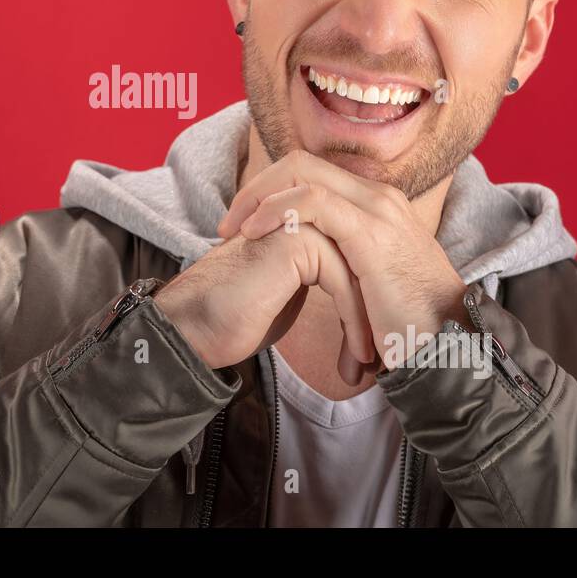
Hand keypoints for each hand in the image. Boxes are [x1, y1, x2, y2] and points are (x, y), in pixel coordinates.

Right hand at [153, 222, 379, 379]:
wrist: (197, 328)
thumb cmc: (238, 318)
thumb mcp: (291, 296)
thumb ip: (318, 278)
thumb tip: (360, 297)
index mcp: (304, 222)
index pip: (358, 256)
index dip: (369, 303)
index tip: (373, 349)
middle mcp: (303, 215)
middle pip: (364, 259)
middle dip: (376, 309)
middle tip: (379, 356)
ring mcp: (298, 222)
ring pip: (358, 270)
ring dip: (368, 320)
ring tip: (368, 362)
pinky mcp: (295, 239)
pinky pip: (343, 279)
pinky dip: (355, 322)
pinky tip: (355, 356)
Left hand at [216, 149, 469, 370]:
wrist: (446, 349)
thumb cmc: (406, 326)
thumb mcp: (369, 283)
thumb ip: (343, 263)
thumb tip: (310, 271)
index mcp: (377, 205)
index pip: (313, 173)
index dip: (272, 190)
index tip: (243, 224)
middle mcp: (379, 197)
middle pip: (302, 163)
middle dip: (257, 187)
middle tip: (228, 223)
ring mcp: (377, 209)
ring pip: (302, 172)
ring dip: (259, 196)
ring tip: (233, 229)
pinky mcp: (369, 232)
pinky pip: (311, 201)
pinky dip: (276, 210)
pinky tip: (253, 233)